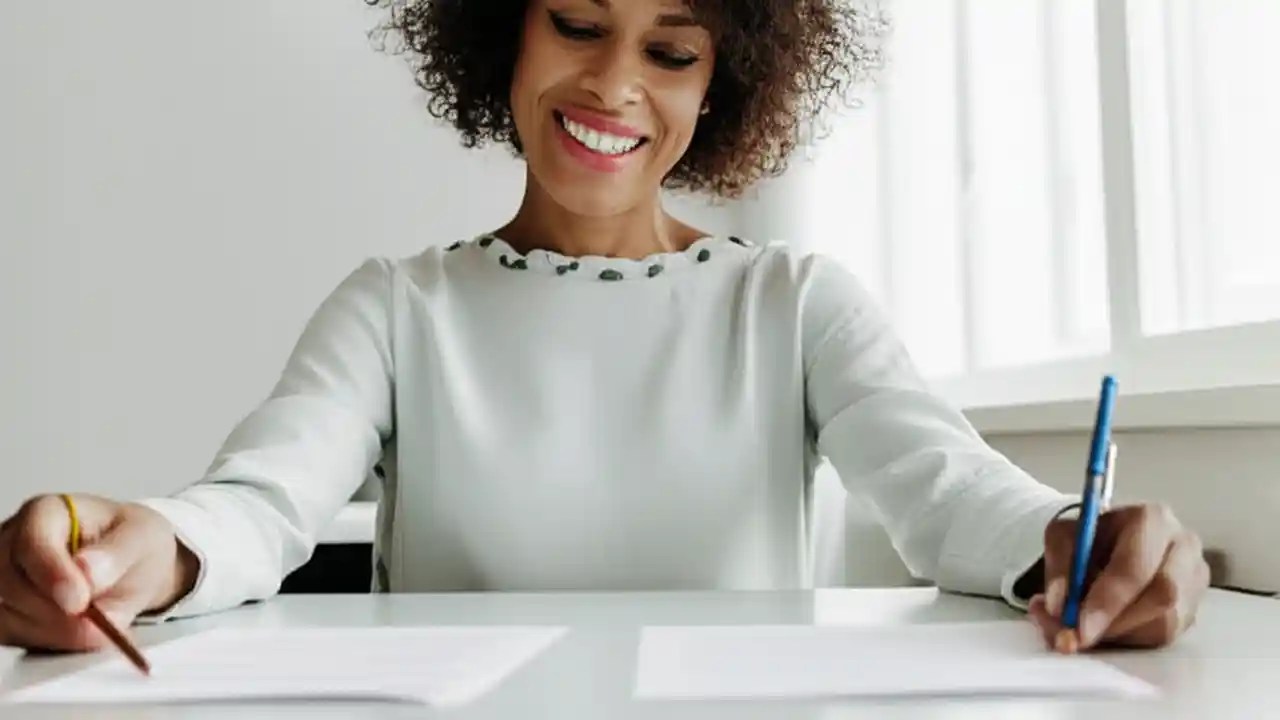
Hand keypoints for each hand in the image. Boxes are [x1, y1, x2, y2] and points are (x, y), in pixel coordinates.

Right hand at [0, 494, 197, 650]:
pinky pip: (12, 634)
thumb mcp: (142, 538)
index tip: (79, 601)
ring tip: (99, 630)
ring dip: (54, 631)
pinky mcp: (7, 609)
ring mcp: (6, 577)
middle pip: (12, 582)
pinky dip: (48, 642)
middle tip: (97, 627)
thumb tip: (88, 572)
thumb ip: (117, 554)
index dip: (52, 573)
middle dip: (56, 612)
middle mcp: (14, 541)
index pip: (33, 541)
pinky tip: (81, 636)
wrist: (131, 564)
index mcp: (46, 512)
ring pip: (7, 613)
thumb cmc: (132, 542)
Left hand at [1027, 503, 1209, 652]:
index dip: (1107, 601)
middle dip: (1116, 623)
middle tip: (1079, 638)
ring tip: (1087, 625)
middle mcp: (1184, 547)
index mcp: (1152, 519)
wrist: (1110, 540)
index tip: (1079, 627)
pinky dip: (1130, 638)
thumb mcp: (1063, 537)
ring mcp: (1194, 580)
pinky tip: (1108, 625)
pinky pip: (1166, 636)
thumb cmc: (1089, 537)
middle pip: (1162, 596)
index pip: (1135, 566)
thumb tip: (1058, 606)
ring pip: (1165, 623)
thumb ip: (1059, 568)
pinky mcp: (1194, 608)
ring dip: (1120, 633)